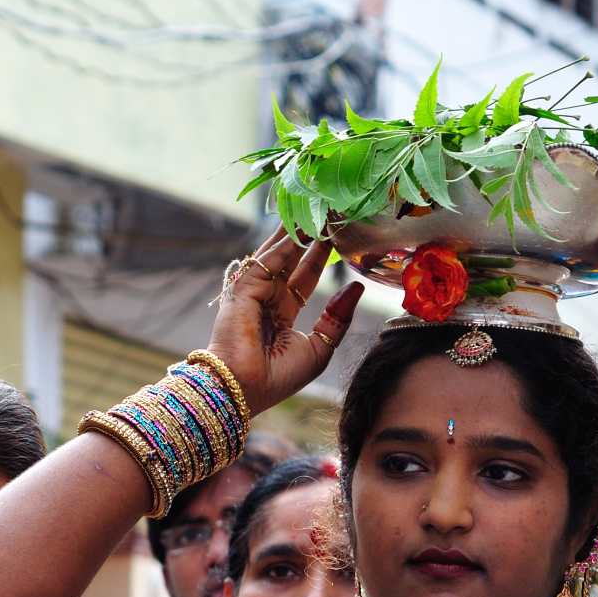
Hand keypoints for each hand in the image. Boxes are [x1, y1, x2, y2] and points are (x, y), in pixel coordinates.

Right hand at [206, 229, 363, 416]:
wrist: (246, 389)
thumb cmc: (278, 377)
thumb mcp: (320, 348)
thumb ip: (337, 318)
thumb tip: (355, 287)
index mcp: (281, 316)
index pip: (303, 278)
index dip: (319, 257)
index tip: (337, 236)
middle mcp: (265, 300)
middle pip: (289, 260)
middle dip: (307, 237)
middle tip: (327, 212)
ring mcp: (252, 293)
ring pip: (276, 255)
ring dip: (294, 232)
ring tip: (315, 207)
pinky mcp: (242, 290)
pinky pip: (266, 262)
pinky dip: (282, 244)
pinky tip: (301, 227)